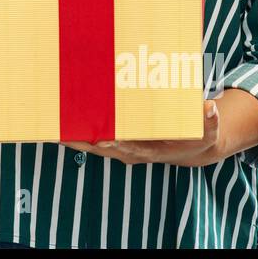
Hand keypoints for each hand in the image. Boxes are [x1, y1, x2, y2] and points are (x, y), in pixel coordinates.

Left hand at [64, 99, 223, 166]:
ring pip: (88, 140)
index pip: (124, 147)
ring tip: (48, 118)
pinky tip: (59, 114)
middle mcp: (126, 149)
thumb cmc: (196, 138)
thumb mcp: (207, 132)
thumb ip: (209, 122)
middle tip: (56, 125)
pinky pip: (90, 133)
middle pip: (96, 145)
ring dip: (69, 131)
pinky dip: (75, 126)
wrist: (188, 147)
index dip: (111, 142)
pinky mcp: (113, 137)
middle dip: (77, 137)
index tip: (99, 137)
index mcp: (145, 150)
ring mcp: (117, 144)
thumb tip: (209, 108)